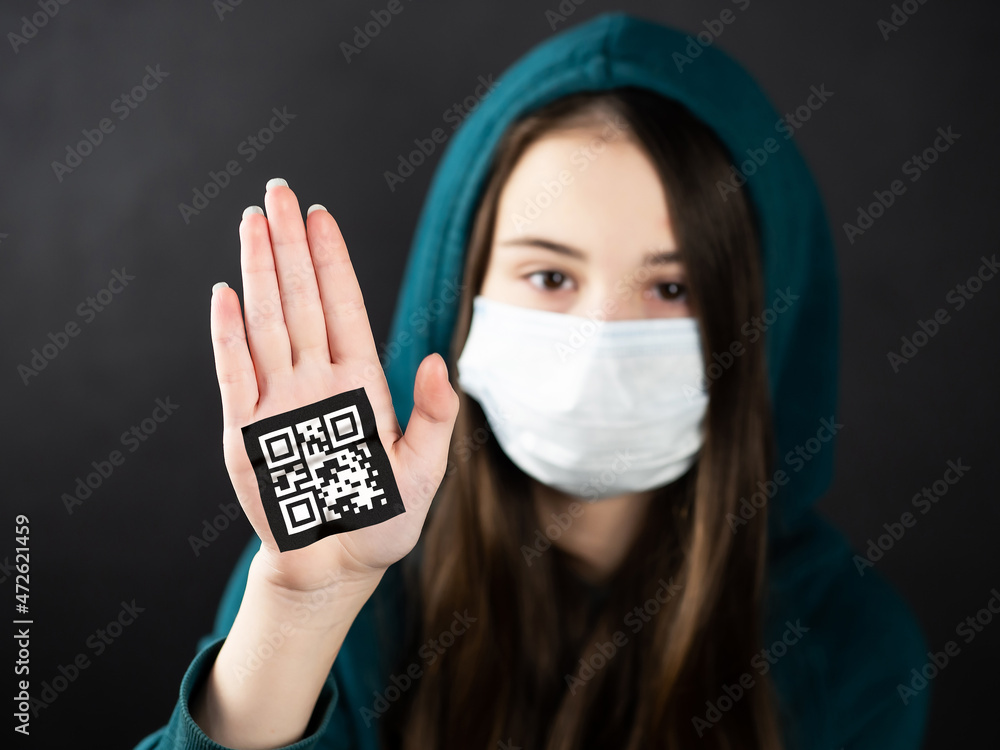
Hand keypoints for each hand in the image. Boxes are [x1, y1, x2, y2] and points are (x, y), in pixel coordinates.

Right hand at [210, 179, 458, 593]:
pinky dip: (228, 336)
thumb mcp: (426, 468)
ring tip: (252, 223)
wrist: (336, 566)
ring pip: (266, 323)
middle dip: (289, 246)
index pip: (343, 306)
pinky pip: (234, 374)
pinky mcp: (245, 432)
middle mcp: (315, 380)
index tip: (321, 215)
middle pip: (300, 299)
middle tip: (279, 192)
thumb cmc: (383, 518)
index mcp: (358, 381)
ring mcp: (278, 401)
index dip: (332, 260)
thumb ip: (434, 414)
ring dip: (257, 272)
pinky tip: (224, 293)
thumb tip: (436, 359)